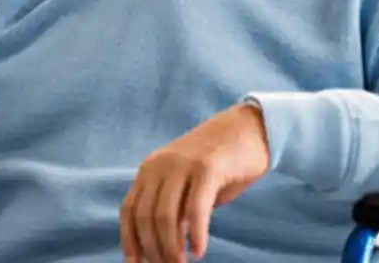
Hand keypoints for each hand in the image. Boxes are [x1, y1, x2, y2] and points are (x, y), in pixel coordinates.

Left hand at [120, 103, 270, 262]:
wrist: (249, 128)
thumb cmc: (219, 163)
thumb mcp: (187, 184)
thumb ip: (172, 207)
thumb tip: (161, 244)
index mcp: (150, 170)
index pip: (129, 210)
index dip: (130, 240)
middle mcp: (160, 166)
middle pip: (145, 216)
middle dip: (153, 249)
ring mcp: (183, 165)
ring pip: (166, 216)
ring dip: (171, 247)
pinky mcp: (207, 168)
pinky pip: (195, 209)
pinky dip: (195, 234)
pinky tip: (198, 251)